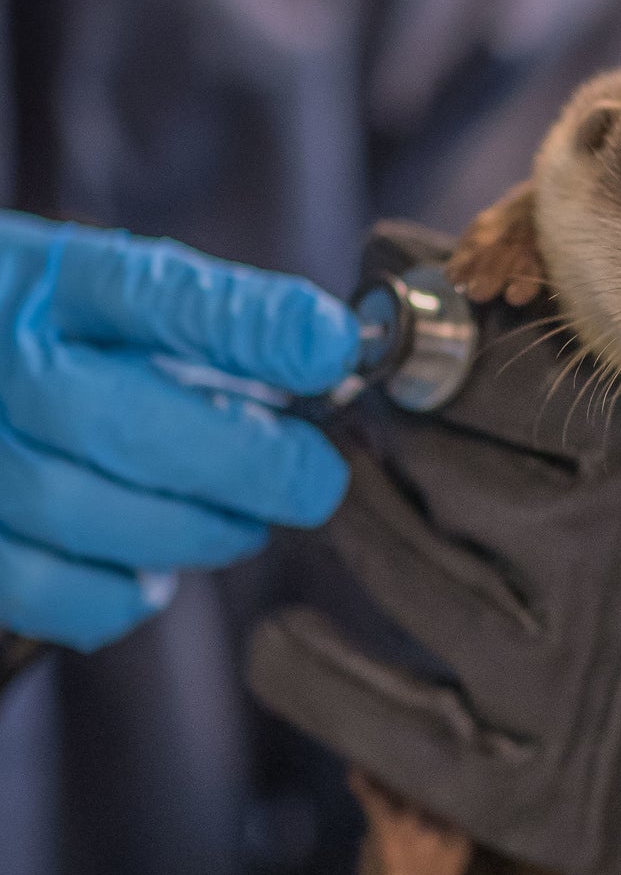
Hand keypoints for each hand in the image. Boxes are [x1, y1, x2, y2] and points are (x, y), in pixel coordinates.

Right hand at [0, 213, 354, 648]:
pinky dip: (110, 596)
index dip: (249, 325)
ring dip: (185, 532)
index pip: (150, 292)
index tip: (331, 348)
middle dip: (239, 462)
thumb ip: (204, 326)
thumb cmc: (50, 341)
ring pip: (76, 509)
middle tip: (312, 482)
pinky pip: (35, 584)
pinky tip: (149, 577)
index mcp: (43, 278)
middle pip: (118, 420)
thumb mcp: (108, 299)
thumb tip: (324, 361)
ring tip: (238, 527)